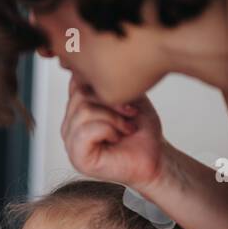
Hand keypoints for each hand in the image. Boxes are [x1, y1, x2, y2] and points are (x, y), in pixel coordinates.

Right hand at [61, 73, 165, 190]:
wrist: (157, 158)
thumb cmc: (142, 132)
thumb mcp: (125, 97)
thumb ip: (103, 84)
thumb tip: (84, 70)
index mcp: (77, 112)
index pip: (76, 85)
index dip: (103, 86)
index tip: (128, 100)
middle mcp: (70, 126)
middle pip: (80, 96)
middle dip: (111, 103)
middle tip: (130, 114)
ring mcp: (71, 143)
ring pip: (83, 112)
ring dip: (113, 118)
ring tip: (126, 127)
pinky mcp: (78, 158)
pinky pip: (85, 131)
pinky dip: (108, 129)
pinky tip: (118, 137)